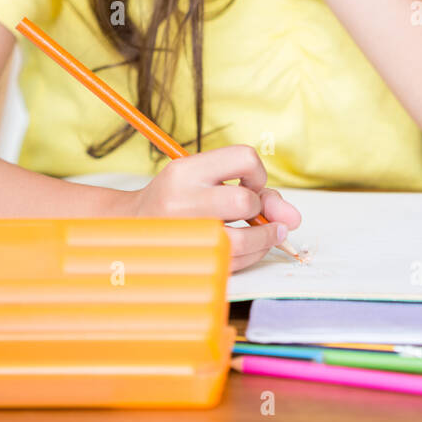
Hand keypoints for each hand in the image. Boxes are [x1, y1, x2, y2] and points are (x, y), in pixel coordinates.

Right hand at [130, 144, 301, 272]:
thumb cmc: (177, 201)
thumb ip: (255, 190)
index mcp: (185, 171)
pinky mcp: (187, 262)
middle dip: (259, 209)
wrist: (128, 229)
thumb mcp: (204, 180)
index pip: (245, 158)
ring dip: (264, 238)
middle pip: (244, 202)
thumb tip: (294, 218)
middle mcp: (180, 199)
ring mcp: (182, 234)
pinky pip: (234, 264)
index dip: (258, 174)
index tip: (250, 185)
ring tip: (264, 233)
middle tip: (250, 213)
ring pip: (242, 240)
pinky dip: (251, 256)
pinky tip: (248, 248)